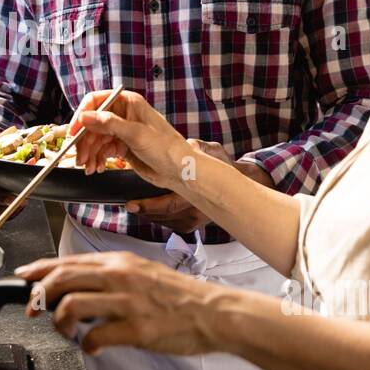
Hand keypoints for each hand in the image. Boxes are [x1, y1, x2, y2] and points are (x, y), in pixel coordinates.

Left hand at [16, 251, 227, 356]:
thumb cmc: (178, 296)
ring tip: (67, 332)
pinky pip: (97, 337)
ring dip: (60, 323)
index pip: (69, 261)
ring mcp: (128, 303)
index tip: (25, 278)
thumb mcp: (141, 272)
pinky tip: (93, 347)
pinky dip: (88, 345)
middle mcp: (120, 277)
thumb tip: (79, 284)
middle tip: (33, 309)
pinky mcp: (137, 329)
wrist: (213, 312)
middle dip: (39, 295)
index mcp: (120, 262)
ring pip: (72, 305)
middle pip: (63, 278)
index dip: (40, 270)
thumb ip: (111, 275)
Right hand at [66, 89, 191, 189]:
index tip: (74, 132)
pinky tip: (96, 167)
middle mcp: (123, 114)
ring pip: (95, 138)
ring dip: (89, 153)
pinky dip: (97, 159)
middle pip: (92, 123)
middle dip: (84, 141)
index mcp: (128, 102)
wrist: (179, 170)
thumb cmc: (166, 147)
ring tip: (87, 167)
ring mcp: (122, 131)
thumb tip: (85, 116)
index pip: (96, 101)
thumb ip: (109, 124)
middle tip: (79, 157)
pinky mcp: (122, 146)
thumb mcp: (136, 134)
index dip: (82, 115)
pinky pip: (102, 150)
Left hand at [125, 138, 240, 233]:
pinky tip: (149, 211)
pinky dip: (159, 218)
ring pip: (167, 222)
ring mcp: (195, 220)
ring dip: (150, 215)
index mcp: (200, 193)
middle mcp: (198, 210)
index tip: (132, 203)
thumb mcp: (215, 151)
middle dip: (145, 211)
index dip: (149, 205)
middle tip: (129, 206)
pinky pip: (172, 224)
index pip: (171, 203)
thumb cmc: (224, 166)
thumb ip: (200, 148)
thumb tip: (190, 146)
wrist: (240, 183)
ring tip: (135, 206)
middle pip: (166, 215)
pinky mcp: (193, 224)